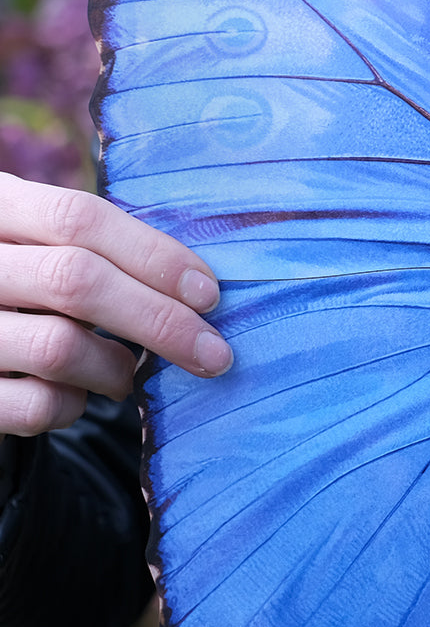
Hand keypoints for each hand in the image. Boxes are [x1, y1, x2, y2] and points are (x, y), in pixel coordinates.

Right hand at [0, 173, 230, 437]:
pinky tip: (74, 398)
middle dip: (159, 320)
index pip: (78, 218)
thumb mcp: (31, 241)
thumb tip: (196, 286)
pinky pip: (34, 405)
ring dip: (116, 368)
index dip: (153, 255)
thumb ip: (90, 247)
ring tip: (127, 375)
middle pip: (76, 281)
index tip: (209, 294)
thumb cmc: (13, 285)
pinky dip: (71, 408)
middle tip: (213, 354)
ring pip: (57, 346)